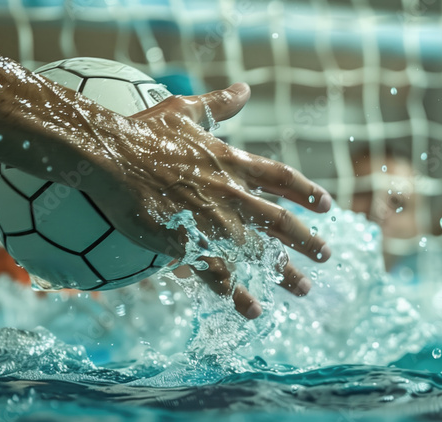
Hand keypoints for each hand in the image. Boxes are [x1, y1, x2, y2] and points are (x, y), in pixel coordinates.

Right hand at [86, 83, 331, 318]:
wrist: (112, 156)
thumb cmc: (145, 130)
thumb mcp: (186, 109)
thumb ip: (219, 103)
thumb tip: (244, 88)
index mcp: (233, 163)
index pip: (282, 179)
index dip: (307, 192)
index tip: (328, 205)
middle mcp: (232, 194)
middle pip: (281, 223)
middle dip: (307, 240)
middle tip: (326, 253)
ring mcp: (213, 222)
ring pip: (258, 254)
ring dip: (284, 274)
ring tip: (304, 290)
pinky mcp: (188, 244)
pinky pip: (220, 276)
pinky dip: (239, 295)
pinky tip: (254, 312)